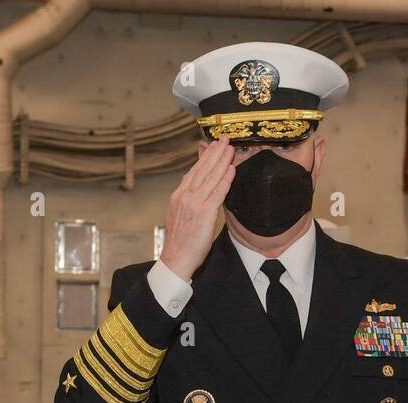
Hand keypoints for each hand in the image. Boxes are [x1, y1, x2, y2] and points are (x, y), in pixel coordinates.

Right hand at [160, 137, 235, 280]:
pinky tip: (231, 169)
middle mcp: (185, 196)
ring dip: (222, 161)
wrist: (176, 258)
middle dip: (214, 152)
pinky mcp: (204, 213)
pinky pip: (217, 192)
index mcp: (179, 195)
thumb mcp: (180, 215)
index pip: (194, 171)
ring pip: (210, 177)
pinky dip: (225, 179)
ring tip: (230, 148)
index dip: (205, 157)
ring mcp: (194, 203)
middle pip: (202, 169)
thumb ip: (187, 200)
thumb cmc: (180, 241)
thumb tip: (193, 187)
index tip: (213, 145)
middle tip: (224, 139)